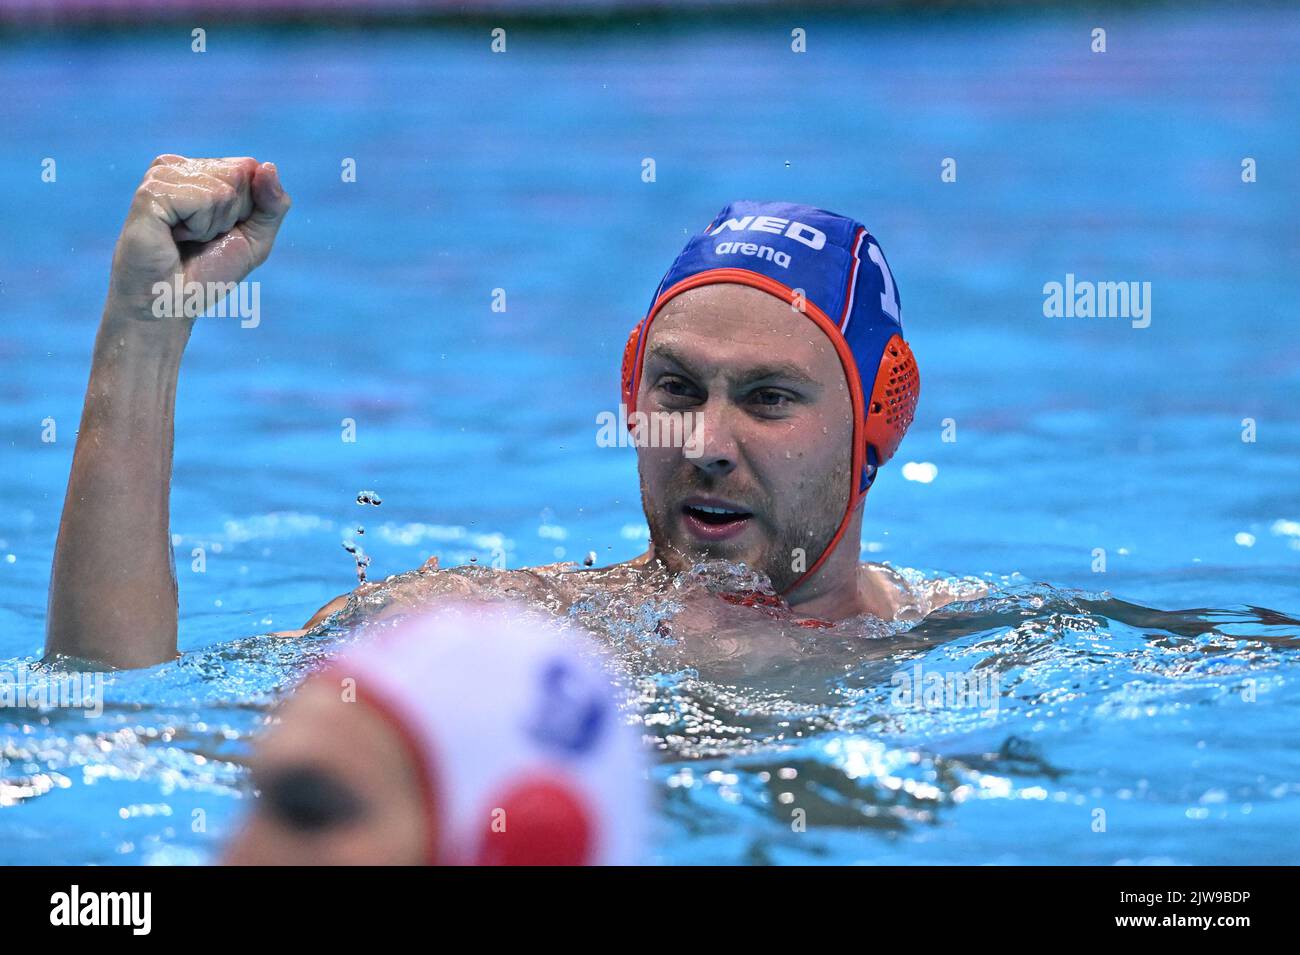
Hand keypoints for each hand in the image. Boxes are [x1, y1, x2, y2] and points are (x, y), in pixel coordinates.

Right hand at [105, 155, 291, 324]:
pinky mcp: (151, 191)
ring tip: (185, 238)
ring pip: (223, 188)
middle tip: (201, 238)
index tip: (220, 231)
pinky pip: (204, 199)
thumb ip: (273, 204)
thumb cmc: (208, 273)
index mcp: (200, 170)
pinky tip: (174, 237)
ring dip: (213, 225)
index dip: (248, 209)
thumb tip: (269, 166)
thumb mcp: (256, 239)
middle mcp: (179, 166)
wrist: (171, 304)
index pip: (251, 168)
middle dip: (232, 216)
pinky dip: (199, 227)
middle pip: (240, 174)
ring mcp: (161, 175)